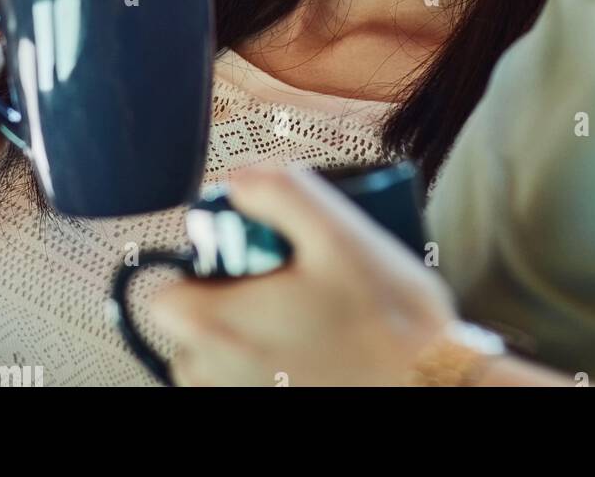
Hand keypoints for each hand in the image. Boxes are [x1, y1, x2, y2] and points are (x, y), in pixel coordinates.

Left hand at [145, 164, 459, 385]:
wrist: (430, 386)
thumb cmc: (387, 317)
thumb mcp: (338, 229)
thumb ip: (279, 190)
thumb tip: (237, 178)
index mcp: (218, 326)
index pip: (165, 295)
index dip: (201, 268)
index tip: (249, 260)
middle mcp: (215, 375)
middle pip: (189, 331)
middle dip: (225, 303)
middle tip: (286, 285)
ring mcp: (239, 403)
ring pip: (215, 365)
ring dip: (243, 340)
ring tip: (304, 321)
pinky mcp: (266, 417)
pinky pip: (246, 386)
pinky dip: (267, 370)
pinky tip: (314, 354)